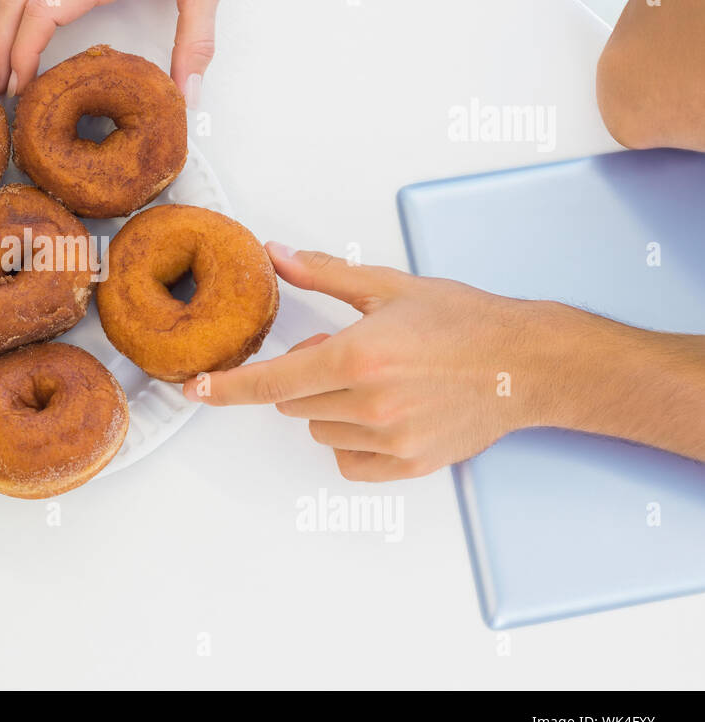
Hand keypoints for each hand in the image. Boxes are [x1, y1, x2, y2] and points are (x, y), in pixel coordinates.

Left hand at [183, 245, 564, 480]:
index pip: (269, 381)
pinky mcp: (408, 465)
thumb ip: (323, 274)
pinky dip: (351, 440)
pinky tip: (384, 414)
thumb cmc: (465, 321)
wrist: (527, 364)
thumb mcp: (389, 286)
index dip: (225, 388)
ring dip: (329, 407)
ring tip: (378, 381)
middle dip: (305, 377)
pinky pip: (347, 460)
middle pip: (291, 401)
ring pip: (318, 429)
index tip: (195, 391)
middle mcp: (369, 404)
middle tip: (348, 355)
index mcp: (357, 357)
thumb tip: (275, 256)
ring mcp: (389, 440)